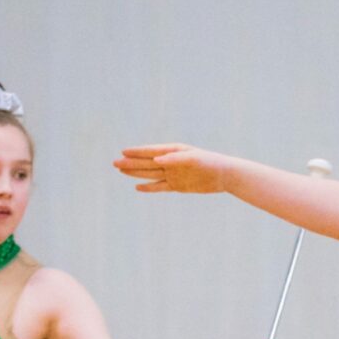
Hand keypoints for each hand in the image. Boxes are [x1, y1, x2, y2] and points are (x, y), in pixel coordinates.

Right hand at [114, 144, 233, 193]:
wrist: (224, 175)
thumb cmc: (210, 163)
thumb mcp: (193, 159)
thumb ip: (174, 159)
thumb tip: (157, 160)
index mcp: (173, 151)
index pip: (151, 151)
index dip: (137, 152)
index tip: (123, 151)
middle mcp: (170, 162)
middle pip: (146, 163)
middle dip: (131, 163)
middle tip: (114, 163)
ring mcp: (173, 174)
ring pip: (150, 174)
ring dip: (135, 173)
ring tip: (121, 170)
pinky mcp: (177, 186)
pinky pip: (159, 187)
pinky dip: (149, 187)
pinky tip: (137, 187)